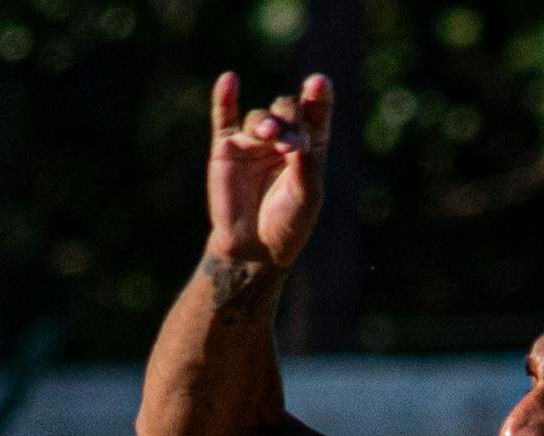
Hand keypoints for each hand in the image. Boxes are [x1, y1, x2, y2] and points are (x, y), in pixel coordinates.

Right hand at [204, 70, 332, 272]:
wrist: (254, 248)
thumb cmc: (288, 223)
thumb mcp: (307, 197)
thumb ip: (306, 165)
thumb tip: (297, 137)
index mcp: (309, 145)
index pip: (316, 113)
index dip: (318, 96)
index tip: (319, 83)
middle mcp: (282, 137)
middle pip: (286, 109)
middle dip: (289, 119)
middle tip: (291, 143)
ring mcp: (253, 140)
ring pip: (259, 117)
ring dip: (266, 123)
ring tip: (270, 135)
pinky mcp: (226, 147)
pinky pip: (224, 117)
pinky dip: (224, 98)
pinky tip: (229, 80)